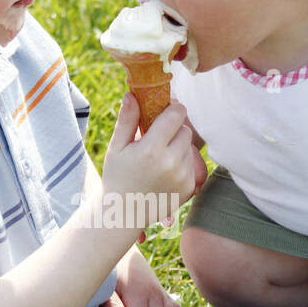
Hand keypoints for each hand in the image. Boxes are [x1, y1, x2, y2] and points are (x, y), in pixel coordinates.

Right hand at [102, 94, 195, 236]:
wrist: (123, 213)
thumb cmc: (117, 176)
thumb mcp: (116, 147)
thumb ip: (127, 120)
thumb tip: (131, 93)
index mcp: (151, 149)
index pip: (176, 115)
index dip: (173, 109)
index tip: (165, 111)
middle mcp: (171, 163)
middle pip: (185, 130)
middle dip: (173, 129)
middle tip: (157, 138)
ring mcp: (183, 177)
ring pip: (189, 147)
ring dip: (178, 147)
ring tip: (159, 158)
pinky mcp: (189, 188)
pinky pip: (191, 165)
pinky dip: (181, 164)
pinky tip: (164, 173)